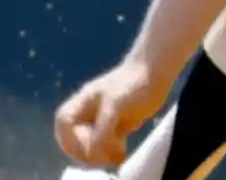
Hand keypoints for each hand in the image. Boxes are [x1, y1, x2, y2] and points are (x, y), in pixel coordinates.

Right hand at [54, 60, 170, 166]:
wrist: (156, 72)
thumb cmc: (133, 83)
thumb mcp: (115, 104)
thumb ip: (102, 127)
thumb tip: (92, 150)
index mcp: (82, 102)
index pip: (64, 124)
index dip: (70, 138)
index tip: (87, 147)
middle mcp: (88, 113)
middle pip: (74, 138)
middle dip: (84, 151)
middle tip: (102, 157)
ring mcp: (101, 121)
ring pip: (90, 145)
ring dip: (98, 156)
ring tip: (115, 157)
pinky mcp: (116, 127)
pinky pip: (106, 146)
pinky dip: (110, 154)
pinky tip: (120, 155)